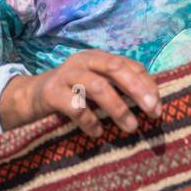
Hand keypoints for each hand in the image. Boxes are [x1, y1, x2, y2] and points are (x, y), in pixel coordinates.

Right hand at [0, 50, 160, 136]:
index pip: (129, 64)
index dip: (146, 84)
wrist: (32, 96)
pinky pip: (76, 107)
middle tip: (152, 111)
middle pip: (115, 68)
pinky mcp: (52, 93)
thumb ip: (118, 88)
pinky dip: (90, 122)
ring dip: (118, 108)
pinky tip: (97, 133)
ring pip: (97, 87)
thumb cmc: (73, 93)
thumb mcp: (95, 84)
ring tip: (131, 127)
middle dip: (137, 89)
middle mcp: (83, 61)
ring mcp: (66, 75)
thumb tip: (153, 105)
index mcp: (98, 57)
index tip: (158, 106)